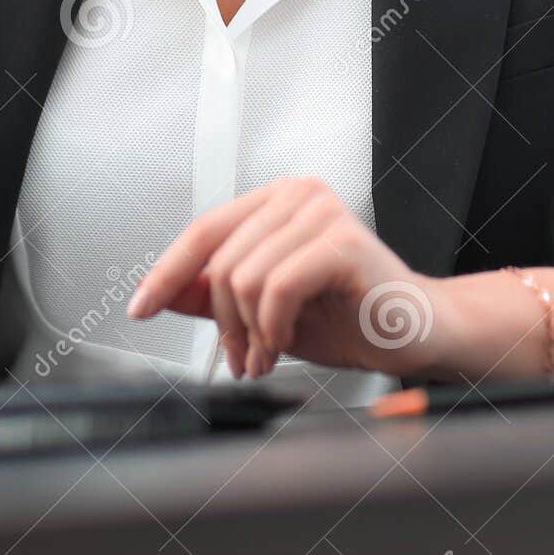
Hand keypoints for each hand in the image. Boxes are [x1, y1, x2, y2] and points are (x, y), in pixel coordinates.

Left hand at [126, 176, 441, 377]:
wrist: (414, 334)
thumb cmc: (348, 317)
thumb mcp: (264, 309)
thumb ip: (215, 294)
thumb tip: (163, 292)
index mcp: (277, 201)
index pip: (203, 231)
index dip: (166, 273)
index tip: (139, 307)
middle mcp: (297, 194)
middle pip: (219, 262)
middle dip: (223, 325)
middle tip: (243, 360)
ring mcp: (322, 212)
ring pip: (243, 278)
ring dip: (250, 334)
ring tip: (269, 356)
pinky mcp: (342, 241)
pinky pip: (277, 288)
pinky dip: (273, 327)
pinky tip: (286, 344)